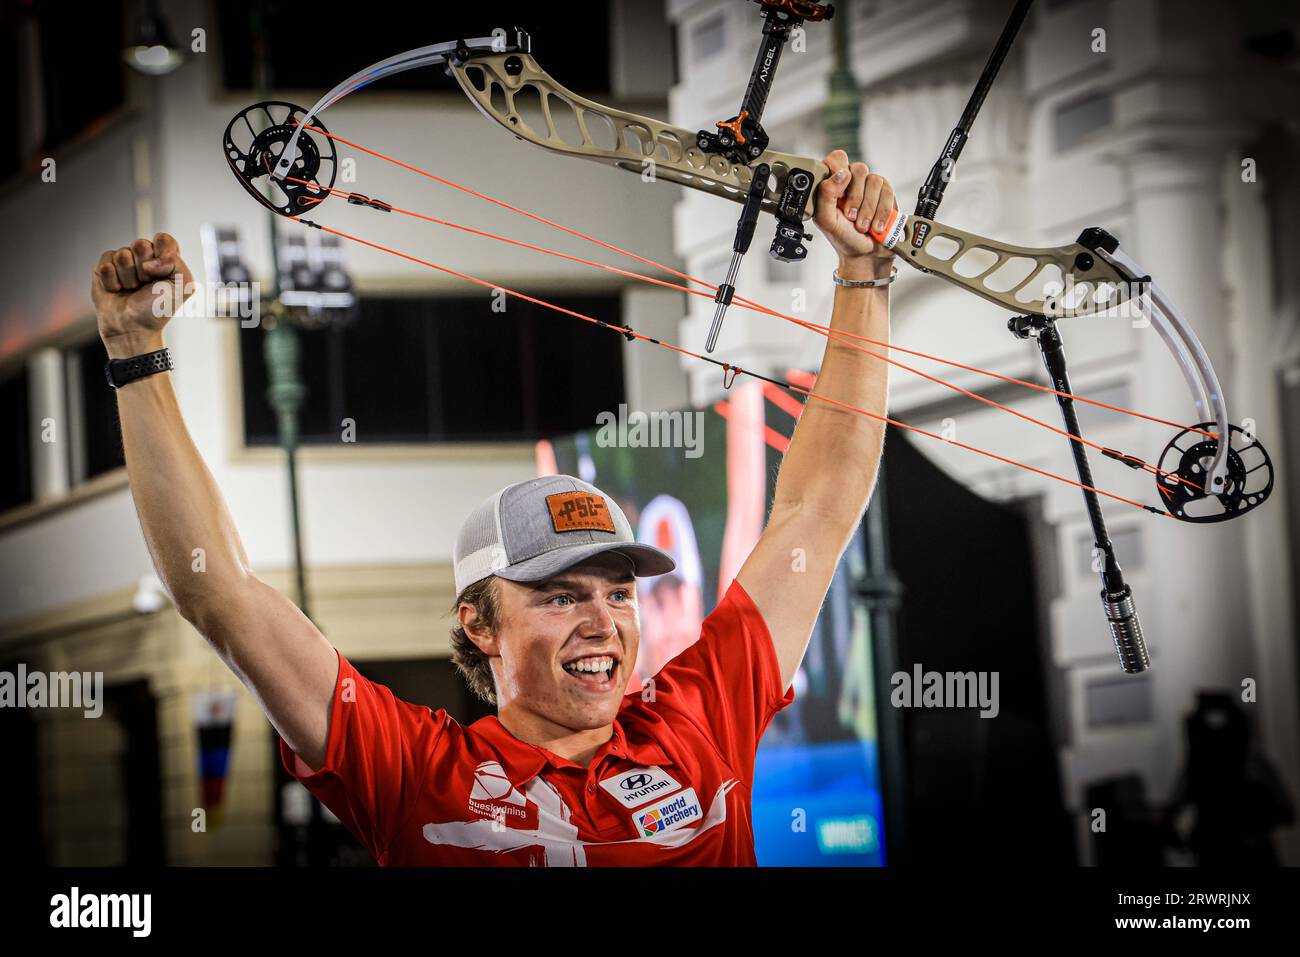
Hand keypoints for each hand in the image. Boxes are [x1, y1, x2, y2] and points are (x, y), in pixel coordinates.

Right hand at [92, 233, 193, 358]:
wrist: (133, 327)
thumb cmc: (158, 309)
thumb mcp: (182, 286)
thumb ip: (176, 263)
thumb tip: (149, 261)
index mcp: (165, 258)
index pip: (163, 239)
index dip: (162, 254)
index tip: (163, 273)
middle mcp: (144, 257)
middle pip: (141, 244)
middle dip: (145, 269)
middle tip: (146, 284)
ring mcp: (123, 262)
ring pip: (123, 255)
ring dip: (129, 278)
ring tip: (132, 290)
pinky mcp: (104, 268)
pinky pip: (106, 263)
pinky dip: (113, 281)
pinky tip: (117, 291)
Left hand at [814, 150, 897, 276]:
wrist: (865, 254)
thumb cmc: (843, 238)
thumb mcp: (826, 220)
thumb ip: (826, 194)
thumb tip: (842, 173)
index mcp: (833, 183)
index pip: (837, 159)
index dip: (840, 172)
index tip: (839, 196)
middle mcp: (852, 181)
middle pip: (858, 169)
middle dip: (856, 198)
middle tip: (851, 217)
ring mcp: (870, 185)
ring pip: (874, 181)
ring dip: (869, 208)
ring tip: (863, 226)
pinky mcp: (886, 193)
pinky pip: (888, 192)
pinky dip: (882, 212)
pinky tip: (876, 225)